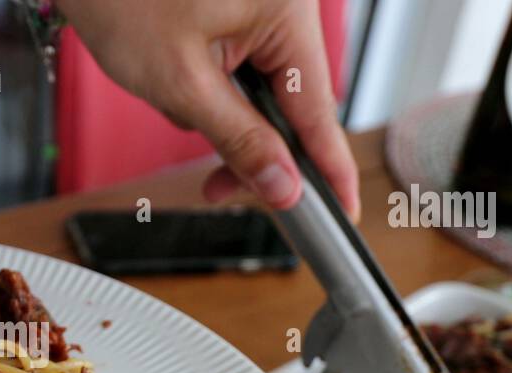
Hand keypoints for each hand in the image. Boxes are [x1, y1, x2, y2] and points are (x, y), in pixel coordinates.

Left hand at [57, 0, 359, 218]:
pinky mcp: (232, 10)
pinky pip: (234, 67)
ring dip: (213, 112)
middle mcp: (282, 4)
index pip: (318, 110)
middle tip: (217, 188)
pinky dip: (204, 86)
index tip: (344, 212)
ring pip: (255, 92)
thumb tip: (282, 186)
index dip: (328, 169)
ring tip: (166, 90)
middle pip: (288, 105)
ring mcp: (257, 6)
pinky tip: (168, 73)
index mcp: (285, 11)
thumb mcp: (180, 84)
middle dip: (244, 144)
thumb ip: (238, 140)